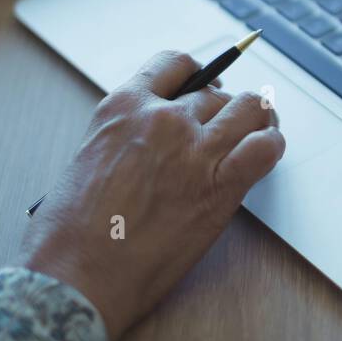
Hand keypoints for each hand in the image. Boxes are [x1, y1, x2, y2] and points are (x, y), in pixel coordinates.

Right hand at [20, 51, 284, 340]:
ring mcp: (195, 150)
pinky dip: (271, 144)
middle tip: (227, 130)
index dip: (198, 75)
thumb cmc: (69, 230)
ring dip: (257, 119)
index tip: (204, 89)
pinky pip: (265, 147)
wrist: (75, 276)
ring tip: (258, 132)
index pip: (176, 63)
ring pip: (249, 109)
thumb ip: (129, 135)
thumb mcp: (90, 156)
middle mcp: (163, 119)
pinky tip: (266, 152)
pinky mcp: (220, 187)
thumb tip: (160, 137)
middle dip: (223, 110)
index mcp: (123, 106)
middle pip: (216, 93)